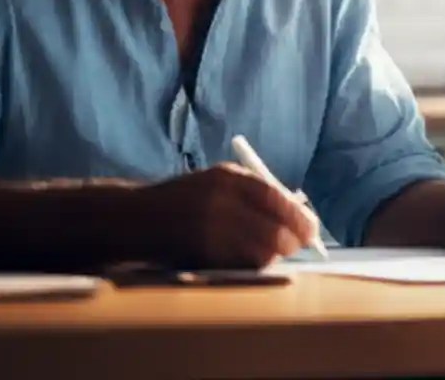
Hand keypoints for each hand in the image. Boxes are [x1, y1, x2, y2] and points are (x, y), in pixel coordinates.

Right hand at [132, 163, 318, 267]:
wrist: (134, 217)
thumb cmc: (183, 200)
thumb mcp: (215, 184)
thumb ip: (252, 194)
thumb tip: (297, 214)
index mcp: (228, 178)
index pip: (276, 198)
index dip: (298, 218)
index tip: (311, 230)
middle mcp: (220, 201)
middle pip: (273, 229)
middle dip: (290, 242)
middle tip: (296, 247)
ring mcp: (209, 228)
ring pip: (260, 251)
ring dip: (271, 257)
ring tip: (270, 254)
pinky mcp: (199, 253)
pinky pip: (239, 265)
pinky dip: (250, 266)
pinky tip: (248, 261)